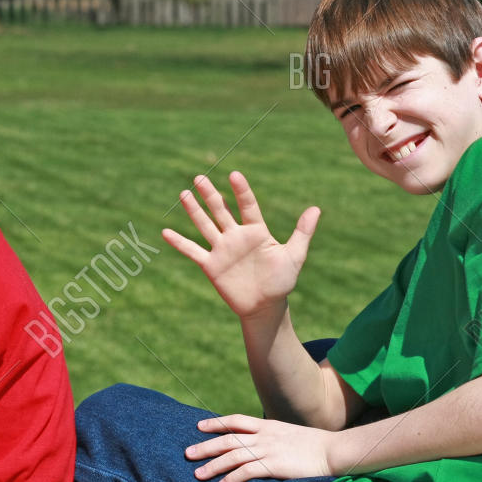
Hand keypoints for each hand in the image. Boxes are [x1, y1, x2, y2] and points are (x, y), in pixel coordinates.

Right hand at [162, 172, 319, 320]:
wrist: (266, 306)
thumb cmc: (281, 281)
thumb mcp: (294, 256)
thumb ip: (302, 232)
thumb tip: (316, 208)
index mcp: (256, 231)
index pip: (248, 206)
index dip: (241, 191)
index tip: (234, 175)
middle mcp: (236, 236)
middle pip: (221, 210)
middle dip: (210, 194)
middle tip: (199, 177)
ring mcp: (222, 250)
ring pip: (205, 225)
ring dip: (194, 211)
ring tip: (184, 193)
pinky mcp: (212, 266)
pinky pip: (193, 251)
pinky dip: (179, 243)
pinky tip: (165, 232)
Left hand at [186, 414, 333, 481]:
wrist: (333, 450)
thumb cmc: (314, 446)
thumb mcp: (290, 435)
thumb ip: (273, 437)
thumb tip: (259, 444)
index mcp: (268, 426)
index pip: (236, 421)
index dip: (217, 423)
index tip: (200, 426)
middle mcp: (265, 436)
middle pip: (228, 439)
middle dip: (206, 446)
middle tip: (188, 453)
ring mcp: (269, 450)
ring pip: (233, 456)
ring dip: (213, 465)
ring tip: (197, 473)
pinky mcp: (274, 466)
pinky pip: (246, 472)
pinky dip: (231, 479)